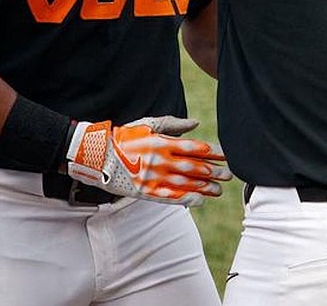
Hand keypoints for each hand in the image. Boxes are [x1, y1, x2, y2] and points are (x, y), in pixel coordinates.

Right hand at [65, 116, 230, 205]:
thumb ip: (174, 124)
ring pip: (185, 184)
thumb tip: (196, 124)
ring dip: (204, 188)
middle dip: (214, 172)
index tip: (227, 157)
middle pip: (194, 168)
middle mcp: (161, 161)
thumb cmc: (125, 136)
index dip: (213, 153)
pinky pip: (169, 197)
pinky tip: (199, 201)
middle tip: (229, 176)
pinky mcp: (145, 191)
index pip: (195, 149)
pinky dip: (185, 199)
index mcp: (163, 143)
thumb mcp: (148, 124)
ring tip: (218, 191)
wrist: (97, 155)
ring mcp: (153, 178)